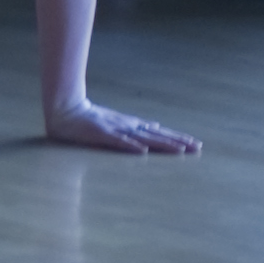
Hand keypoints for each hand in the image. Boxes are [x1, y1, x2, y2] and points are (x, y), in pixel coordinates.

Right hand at [46, 99, 200, 157]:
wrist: (66, 110)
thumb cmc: (90, 119)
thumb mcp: (117, 122)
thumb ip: (135, 126)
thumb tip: (155, 126)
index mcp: (132, 125)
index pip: (159, 133)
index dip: (177, 138)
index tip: (195, 144)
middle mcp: (128, 127)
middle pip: (157, 136)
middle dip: (178, 142)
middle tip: (197, 148)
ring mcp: (116, 130)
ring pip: (144, 138)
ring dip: (162, 144)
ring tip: (180, 151)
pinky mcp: (102, 135)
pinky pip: (118, 142)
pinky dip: (131, 146)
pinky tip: (143, 151)